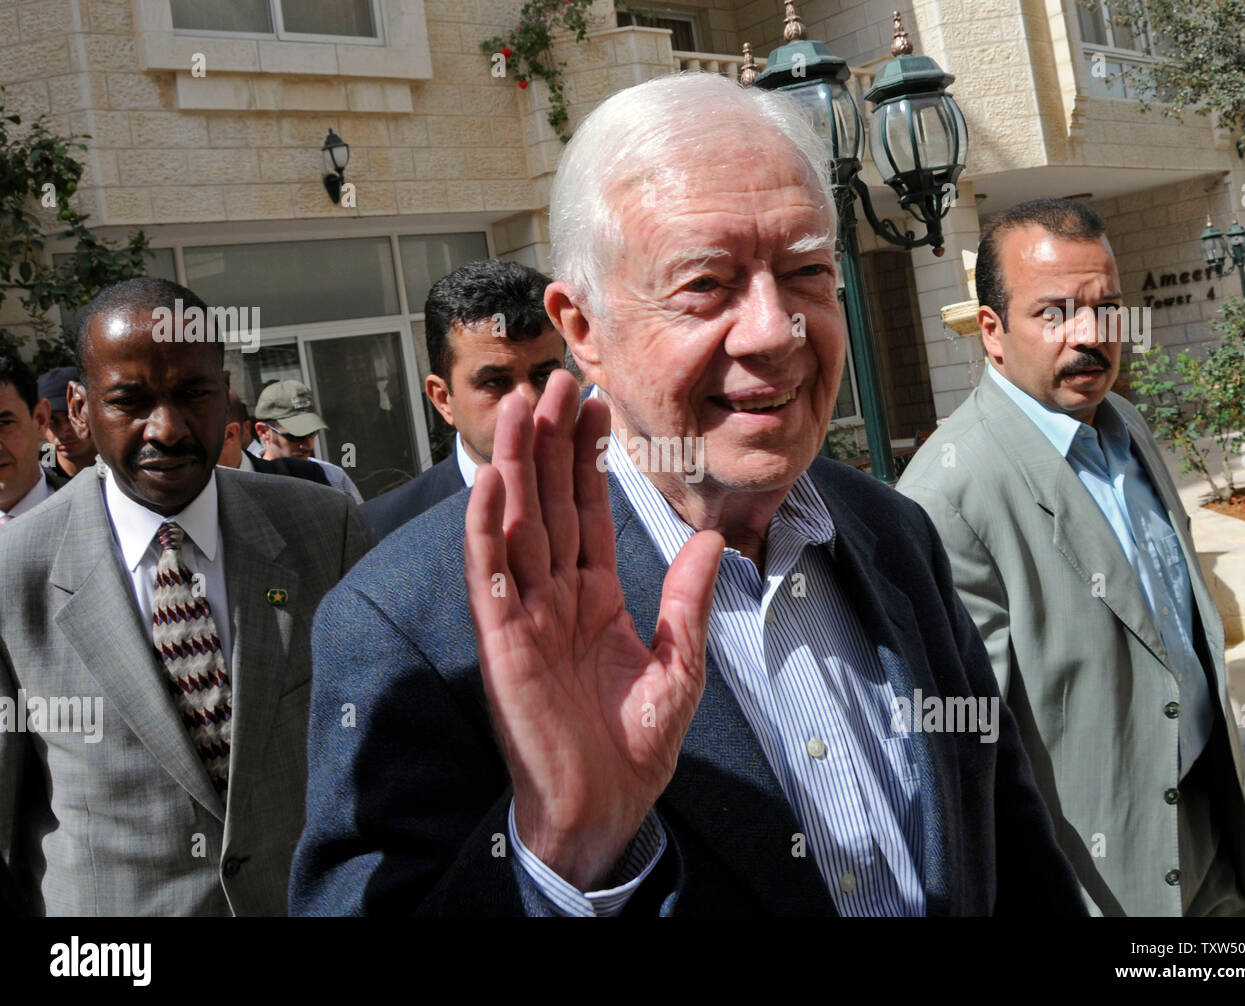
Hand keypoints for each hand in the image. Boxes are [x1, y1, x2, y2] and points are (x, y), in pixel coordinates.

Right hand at [464, 371, 722, 890]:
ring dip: (513, 465)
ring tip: (517, 405)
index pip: (587, 511)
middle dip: (548, 441)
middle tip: (551, 380)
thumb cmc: (633, 746)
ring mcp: (523, 615)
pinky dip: (487, 528)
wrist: (603, 809)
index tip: (593, 405)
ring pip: (514, 524)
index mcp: (593, 596)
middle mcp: (553, 595)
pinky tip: (490, 482)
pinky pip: (490, 576)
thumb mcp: (679, 666)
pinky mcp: (501, 642)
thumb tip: (710, 540)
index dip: (588, 459)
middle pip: (547, 502)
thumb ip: (687, 602)